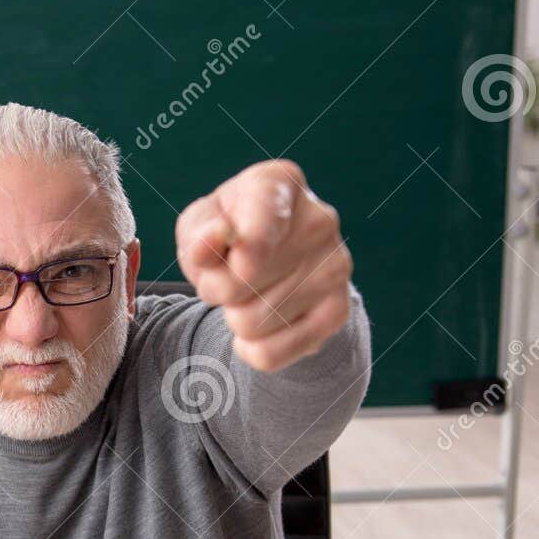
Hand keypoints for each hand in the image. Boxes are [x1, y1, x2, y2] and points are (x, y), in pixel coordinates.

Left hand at [175, 159, 352, 371]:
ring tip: (249, 294)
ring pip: (251, 323)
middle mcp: (319, 219)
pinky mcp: (338, 311)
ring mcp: (335, 266)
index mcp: (280, 184)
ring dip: (234, 318)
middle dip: (217, 288)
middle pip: (241, 281)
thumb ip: (199, 233)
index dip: (249, 246)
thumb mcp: (201, 225)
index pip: (266, 214)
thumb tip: (210, 243)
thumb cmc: (228, 234)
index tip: (241, 262)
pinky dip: (252, 350)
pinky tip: (259, 328)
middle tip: (229, 275)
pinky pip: (272, 354)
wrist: (273, 261)